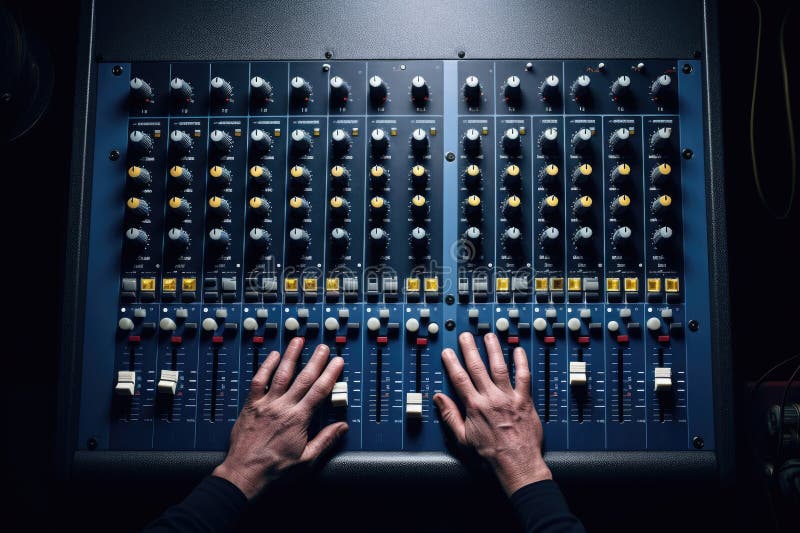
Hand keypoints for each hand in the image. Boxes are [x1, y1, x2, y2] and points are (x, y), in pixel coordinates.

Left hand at [212, 338, 347, 498]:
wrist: (244, 474)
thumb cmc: (274, 469)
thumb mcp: (306, 459)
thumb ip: (325, 440)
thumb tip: (342, 427)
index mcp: (298, 420)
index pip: (319, 391)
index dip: (331, 374)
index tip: (337, 362)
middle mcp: (283, 408)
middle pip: (303, 378)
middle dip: (315, 360)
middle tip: (323, 347)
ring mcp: (265, 404)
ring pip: (281, 374)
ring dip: (291, 356)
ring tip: (298, 341)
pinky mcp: (251, 406)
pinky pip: (258, 381)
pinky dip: (266, 367)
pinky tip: (273, 356)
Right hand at [434, 332, 551, 494]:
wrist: (517, 462)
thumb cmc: (491, 454)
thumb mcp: (463, 438)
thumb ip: (450, 416)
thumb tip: (439, 399)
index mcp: (475, 406)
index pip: (460, 379)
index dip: (452, 363)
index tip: (448, 352)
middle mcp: (491, 398)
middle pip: (478, 368)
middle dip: (470, 349)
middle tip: (465, 336)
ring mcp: (509, 397)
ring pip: (499, 367)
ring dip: (493, 350)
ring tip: (489, 336)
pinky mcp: (524, 400)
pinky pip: (524, 377)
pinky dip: (522, 363)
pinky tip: (518, 351)